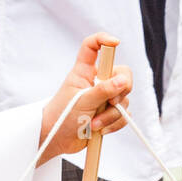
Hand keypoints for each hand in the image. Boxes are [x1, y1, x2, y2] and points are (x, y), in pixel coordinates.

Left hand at [37, 32, 132, 166]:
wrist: (57, 140)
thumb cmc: (61, 117)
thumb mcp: (82, 102)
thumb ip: (103, 90)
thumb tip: (124, 81)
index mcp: (84, 71)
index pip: (93, 47)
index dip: (104, 40)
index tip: (115, 43)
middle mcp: (96, 81)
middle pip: (122, 74)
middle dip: (121, 90)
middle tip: (111, 102)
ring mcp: (104, 97)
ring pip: (124, 99)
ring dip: (112, 114)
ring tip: (94, 123)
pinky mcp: (109, 113)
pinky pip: (124, 115)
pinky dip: (115, 124)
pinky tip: (101, 130)